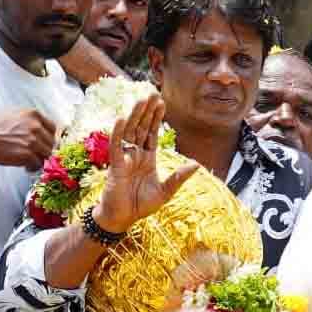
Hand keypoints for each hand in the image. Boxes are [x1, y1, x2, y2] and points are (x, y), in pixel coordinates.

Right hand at [0, 108, 57, 169]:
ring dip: (39, 160)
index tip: (42, 144)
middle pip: (51, 142)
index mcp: (33, 114)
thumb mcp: (12, 115)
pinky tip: (25, 167)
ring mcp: (33, 140)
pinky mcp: (27, 154)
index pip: (52, 128)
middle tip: (33, 155)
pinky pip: (38, 164)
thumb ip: (27, 121)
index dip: (48, 137)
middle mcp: (35, 126)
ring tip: (29, 162)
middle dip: (43, 150)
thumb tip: (38, 131)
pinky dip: (33, 167)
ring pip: (47, 154)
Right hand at [92, 94, 198, 232]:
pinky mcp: (115, 166)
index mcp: (147, 158)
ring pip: (130, 132)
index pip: (152, 133)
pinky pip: (116, 146)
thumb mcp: (165, 191)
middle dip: (147, 111)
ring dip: (135, 115)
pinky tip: (122, 118)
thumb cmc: (141, 205)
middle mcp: (135, 155)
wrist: (122, 219)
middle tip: (152, 92)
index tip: (161, 102)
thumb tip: (197, 164)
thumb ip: (179, 177)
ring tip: (141, 99)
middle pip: (141, 128)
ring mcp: (124, 158)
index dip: (156, 118)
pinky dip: (118, 132)